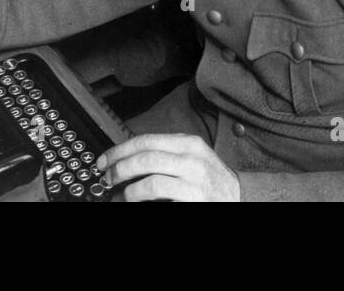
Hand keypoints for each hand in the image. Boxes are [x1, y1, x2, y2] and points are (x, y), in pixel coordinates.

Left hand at [96, 134, 239, 201]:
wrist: (239, 198)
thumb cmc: (211, 180)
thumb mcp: (192, 157)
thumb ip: (165, 153)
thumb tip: (127, 158)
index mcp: (189, 143)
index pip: (146, 140)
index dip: (120, 150)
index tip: (104, 160)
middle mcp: (192, 159)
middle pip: (145, 158)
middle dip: (119, 169)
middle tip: (106, 179)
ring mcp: (194, 182)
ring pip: (151, 182)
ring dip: (128, 191)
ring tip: (120, 196)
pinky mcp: (194, 201)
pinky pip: (159, 200)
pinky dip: (140, 201)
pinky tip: (134, 203)